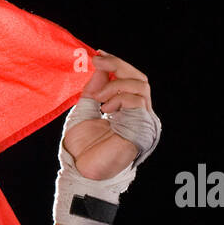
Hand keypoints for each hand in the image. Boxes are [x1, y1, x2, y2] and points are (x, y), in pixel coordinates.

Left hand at [62, 49, 153, 181]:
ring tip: (98, 98)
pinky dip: (119, 98)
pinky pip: (137, 100)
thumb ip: (94, 88)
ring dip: (115, 85)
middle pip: (138, 78)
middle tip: (98, 61)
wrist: (81, 170)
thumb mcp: (84, 110)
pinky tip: (106, 108)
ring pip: (140, 85)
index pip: (128, 79)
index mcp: (124, 109)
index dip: (116, 64)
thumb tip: (100, 66)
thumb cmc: (82, 147)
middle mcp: (136, 113)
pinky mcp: (142, 128)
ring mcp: (141, 120)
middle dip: (118, 65)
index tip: (98, 54)